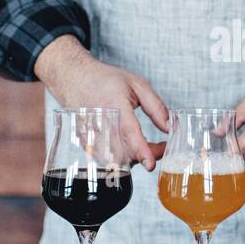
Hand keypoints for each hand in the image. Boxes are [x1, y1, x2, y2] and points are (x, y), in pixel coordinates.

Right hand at [34, 35, 169, 170]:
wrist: (74, 79)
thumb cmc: (106, 80)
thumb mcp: (137, 85)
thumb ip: (156, 107)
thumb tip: (170, 128)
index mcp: (114, 104)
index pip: (128, 132)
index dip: (141, 150)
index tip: (150, 164)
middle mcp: (100, 122)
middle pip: (124, 151)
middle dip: (147, 154)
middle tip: (160, 146)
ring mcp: (90, 134)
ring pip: (116, 159)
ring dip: (134, 157)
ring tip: (144, 144)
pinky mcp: (86, 143)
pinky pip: (107, 158)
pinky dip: (122, 156)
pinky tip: (128, 145)